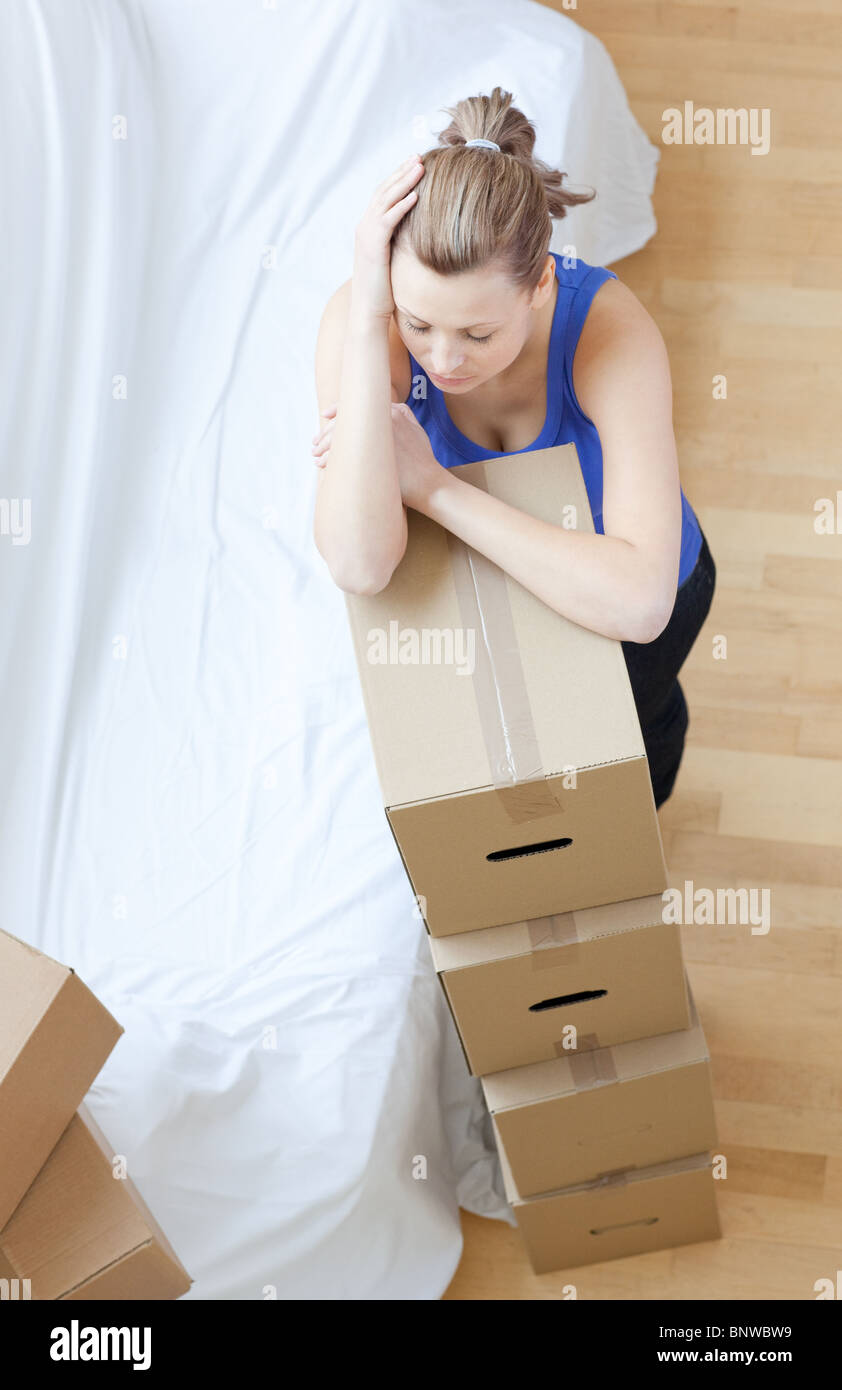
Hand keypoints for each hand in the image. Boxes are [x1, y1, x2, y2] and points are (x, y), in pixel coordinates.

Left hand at [311, 402, 441, 511]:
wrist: (429, 483)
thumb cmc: (423, 460)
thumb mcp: (416, 428)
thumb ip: (403, 415)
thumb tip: (393, 409)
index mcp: (392, 410)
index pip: (356, 404)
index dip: (336, 411)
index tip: (324, 417)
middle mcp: (382, 419)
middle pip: (343, 423)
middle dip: (325, 435)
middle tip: (315, 445)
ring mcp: (375, 438)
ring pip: (339, 439)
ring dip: (323, 449)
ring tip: (316, 458)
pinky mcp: (368, 457)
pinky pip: (340, 455)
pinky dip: (329, 460)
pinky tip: (323, 466)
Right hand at [351, 155, 423, 320]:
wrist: (368, 311)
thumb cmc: (384, 291)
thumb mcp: (393, 260)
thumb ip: (401, 243)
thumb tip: (419, 236)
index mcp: (369, 228)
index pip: (384, 195)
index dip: (398, 178)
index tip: (415, 164)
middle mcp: (365, 226)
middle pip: (384, 190)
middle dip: (401, 172)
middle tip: (419, 156)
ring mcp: (367, 234)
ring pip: (385, 200)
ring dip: (404, 182)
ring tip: (420, 167)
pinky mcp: (373, 246)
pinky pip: (388, 219)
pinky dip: (401, 205)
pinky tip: (416, 194)